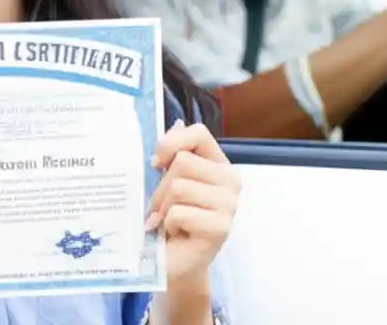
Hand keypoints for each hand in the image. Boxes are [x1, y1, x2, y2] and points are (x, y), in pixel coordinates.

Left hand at [145, 120, 240, 284]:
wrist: (176, 263)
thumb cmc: (171, 221)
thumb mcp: (167, 184)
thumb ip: (173, 156)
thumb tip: (175, 123)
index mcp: (219, 164)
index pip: (199, 133)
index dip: (172, 143)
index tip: (156, 163)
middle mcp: (230, 181)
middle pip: (182, 163)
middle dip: (160, 187)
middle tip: (158, 207)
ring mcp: (229, 205)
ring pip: (179, 187)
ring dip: (162, 207)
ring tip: (164, 221)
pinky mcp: (220, 228)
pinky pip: (179, 213)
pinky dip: (167, 224)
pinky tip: (172, 234)